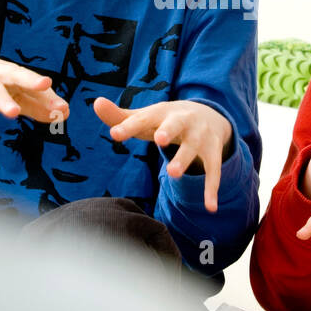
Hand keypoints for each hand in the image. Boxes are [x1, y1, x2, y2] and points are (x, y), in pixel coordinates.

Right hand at [0, 46, 67, 126]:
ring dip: (2, 98)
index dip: (47, 96)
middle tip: (47, 86)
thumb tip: (60, 116)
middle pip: (15, 75)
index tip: (64, 109)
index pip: (31, 85)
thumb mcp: (6, 91)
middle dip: (30, 81)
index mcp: (9, 73)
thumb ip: (31, 104)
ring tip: (14, 114)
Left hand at [93, 97, 232, 212]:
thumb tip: (96, 103)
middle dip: (168, 131)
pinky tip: (210, 207)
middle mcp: (183, 121)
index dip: (129, 126)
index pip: (144, 118)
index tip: (114, 134)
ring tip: (173, 174)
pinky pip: (213, 170)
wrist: (208, 114)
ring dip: (184, 159)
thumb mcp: (147, 118)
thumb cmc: (166, 121)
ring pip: (193, 148)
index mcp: (162, 112)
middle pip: (175, 125)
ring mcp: (200, 136)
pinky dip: (212, 188)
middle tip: (159, 140)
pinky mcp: (212, 152)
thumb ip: (121, 116)